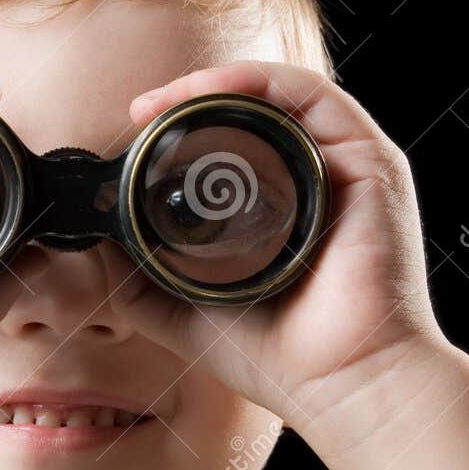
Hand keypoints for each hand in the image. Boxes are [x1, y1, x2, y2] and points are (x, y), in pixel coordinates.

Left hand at [112, 61, 445, 432]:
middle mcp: (321, 180)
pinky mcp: (371, 165)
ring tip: (165, 101)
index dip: (185, 124)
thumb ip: (141, 283)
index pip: (238, 142)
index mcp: (289, 208)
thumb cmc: (282, 360)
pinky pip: (313, 97)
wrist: (344, 386)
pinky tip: (213, 91)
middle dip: (194, 98)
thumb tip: (97, 243)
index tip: (135, 129)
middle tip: (142, 111)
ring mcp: (349, 169)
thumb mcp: (187, 315)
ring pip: (280, 95)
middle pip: (257, 112)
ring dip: (218, 83)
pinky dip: (260, 83)